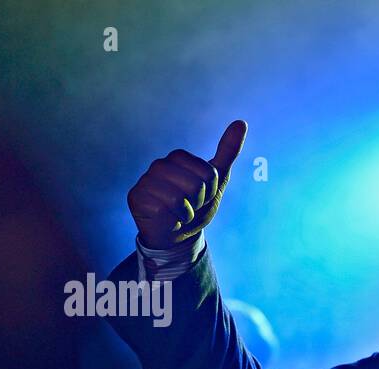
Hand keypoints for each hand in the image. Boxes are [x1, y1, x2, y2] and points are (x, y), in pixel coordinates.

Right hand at [128, 119, 246, 246]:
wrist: (177, 235)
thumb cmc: (196, 206)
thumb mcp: (217, 180)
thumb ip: (228, 151)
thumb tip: (241, 122)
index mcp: (178, 158)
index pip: (209, 173)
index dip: (211, 190)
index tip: (201, 196)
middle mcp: (160, 165)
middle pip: (196, 184)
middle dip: (199, 202)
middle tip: (189, 206)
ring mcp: (146, 180)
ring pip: (180, 196)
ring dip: (187, 212)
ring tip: (179, 212)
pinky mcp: (137, 197)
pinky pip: (165, 207)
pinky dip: (174, 218)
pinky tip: (168, 218)